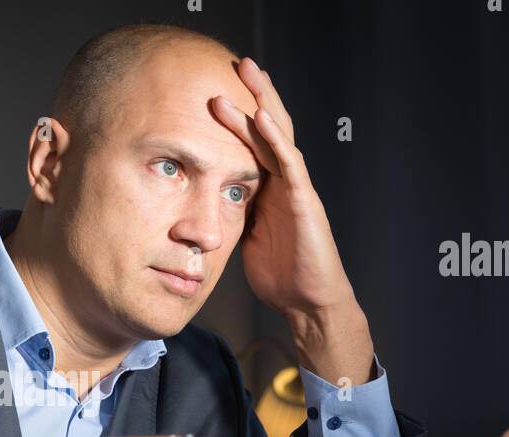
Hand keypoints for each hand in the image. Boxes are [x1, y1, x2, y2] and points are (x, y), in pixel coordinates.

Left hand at [210, 58, 374, 384]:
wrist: (306, 302)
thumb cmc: (280, 274)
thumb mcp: (244, 236)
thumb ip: (231, 212)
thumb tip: (202, 203)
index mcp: (268, 188)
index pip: (252, 142)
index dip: (237, 115)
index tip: (215, 89)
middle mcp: (284, 181)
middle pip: (268, 128)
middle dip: (253, 94)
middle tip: (235, 63)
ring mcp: (296, 188)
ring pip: (278, 136)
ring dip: (262, 104)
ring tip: (246, 74)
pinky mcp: (304, 202)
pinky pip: (289, 164)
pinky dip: (275, 139)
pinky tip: (262, 117)